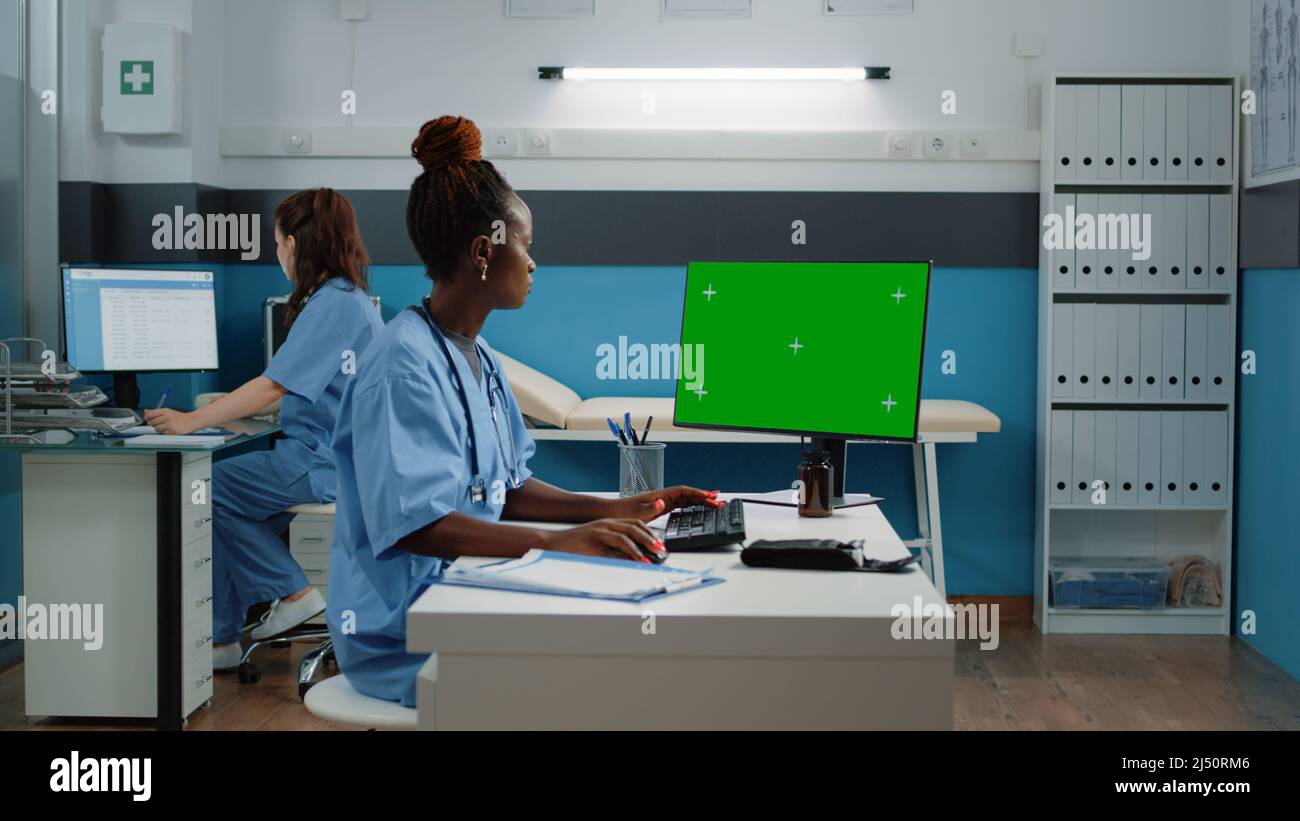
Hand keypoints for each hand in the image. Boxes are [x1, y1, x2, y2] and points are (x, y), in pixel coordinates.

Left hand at [142, 408, 198, 434]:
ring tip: (165, 426)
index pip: (150, 414)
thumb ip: (156, 411)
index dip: (147, 417)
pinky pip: (163, 433)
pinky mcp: (172, 431)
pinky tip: (170, 429)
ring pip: (156, 429)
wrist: (191, 421)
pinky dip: (165, 432)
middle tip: (159, 423)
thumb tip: (146, 411)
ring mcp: (169, 424)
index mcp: (165, 411)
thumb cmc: (179, 417)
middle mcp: (167, 417)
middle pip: (152, 422)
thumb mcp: (168, 411)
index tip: (148, 419)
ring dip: (159, 429)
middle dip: (154, 424)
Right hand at [540, 518, 664, 562]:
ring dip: (638, 549)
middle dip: (649, 539)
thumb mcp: (598, 537)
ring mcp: (598, 533)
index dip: (649, 532)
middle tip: (659, 550)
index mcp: (608, 522)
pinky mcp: (591, 544)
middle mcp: (605, 524)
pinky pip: (610, 552)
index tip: (659, 543)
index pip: (635, 523)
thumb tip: (634, 555)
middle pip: (633, 528)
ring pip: (623, 537)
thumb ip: (614, 543)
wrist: (553, 541)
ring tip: (647, 559)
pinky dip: (622, 558)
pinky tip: (629, 564)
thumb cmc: (576, 542)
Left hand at [608, 486, 723, 521]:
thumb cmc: (621, 512)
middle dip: (704, 497)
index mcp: (659, 495)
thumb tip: (662, 502)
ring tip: (714, 503)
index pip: (683, 491)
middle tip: (719, 502)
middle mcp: (663, 497)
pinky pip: (680, 505)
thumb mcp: (636, 512)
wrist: (610, 513)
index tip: (710, 497)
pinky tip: (697, 507)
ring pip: (686, 499)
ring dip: (700, 501)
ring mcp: (662, 502)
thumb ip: (650, 507)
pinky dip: (691, 505)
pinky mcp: (660, 508)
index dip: (698, 493)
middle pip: (688, 494)